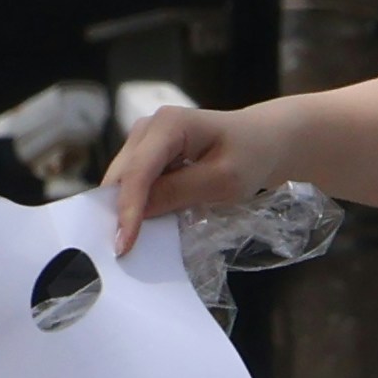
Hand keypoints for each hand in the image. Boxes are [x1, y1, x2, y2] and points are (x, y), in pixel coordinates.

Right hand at [98, 96, 293, 246]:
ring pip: (121, 182)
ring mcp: (143, 141)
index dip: (129, 210)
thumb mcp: (223, 180)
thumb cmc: (249, 156)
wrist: (260, 141)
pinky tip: (141, 229)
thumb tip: (139, 213)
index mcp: (169, 124)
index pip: (139, 172)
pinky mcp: (145, 156)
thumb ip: (179, 192)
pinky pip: (131, 185)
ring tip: (127, 246)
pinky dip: (135, 207)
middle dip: (117, 212)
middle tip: (119, 253)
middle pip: (121, 176)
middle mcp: (148, 128)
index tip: (124, 246)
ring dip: (123, 212)